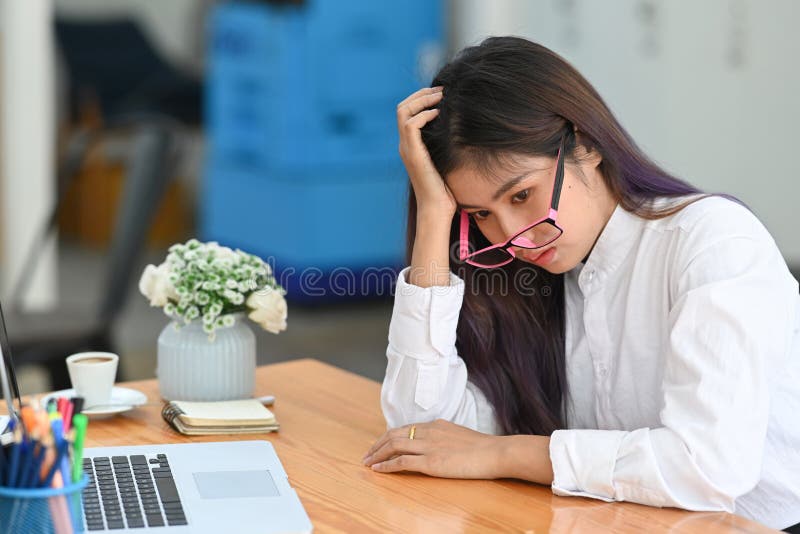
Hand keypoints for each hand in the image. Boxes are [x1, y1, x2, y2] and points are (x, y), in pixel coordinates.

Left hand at [362, 419, 504, 478]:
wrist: (496, 452)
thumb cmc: (484, 448)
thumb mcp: (460, 435)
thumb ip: (446, 437)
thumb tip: (439, 445)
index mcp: (436, 425)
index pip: (405, 427)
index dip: (389, 436)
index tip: (381, 444)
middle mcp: (429, 432)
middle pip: (394, 434)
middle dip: (377, 444)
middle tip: (367, 454)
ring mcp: (429, 446)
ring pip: (394, 445)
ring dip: (377, 454)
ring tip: (367, 462)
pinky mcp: (431, 462)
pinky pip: (402, 462)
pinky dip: (387, 465)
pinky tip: (378, 470)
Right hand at [397, 87, 456, 217]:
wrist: (437, 209)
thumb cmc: (445, 190)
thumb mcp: (446, 161)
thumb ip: (446, 145)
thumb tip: (461, 129)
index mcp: (411, 145)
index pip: (407, 112)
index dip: (421, 98)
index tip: (441, 93)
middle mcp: (405, 145)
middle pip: (402, 107)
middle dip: (421, 94)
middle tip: (442, 90)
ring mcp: (407, 149)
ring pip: (403, 112)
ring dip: (422, 100)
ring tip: (441, 97)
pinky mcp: (413, 154)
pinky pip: (411, 125)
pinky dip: (423, 114)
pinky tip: (438, 114)